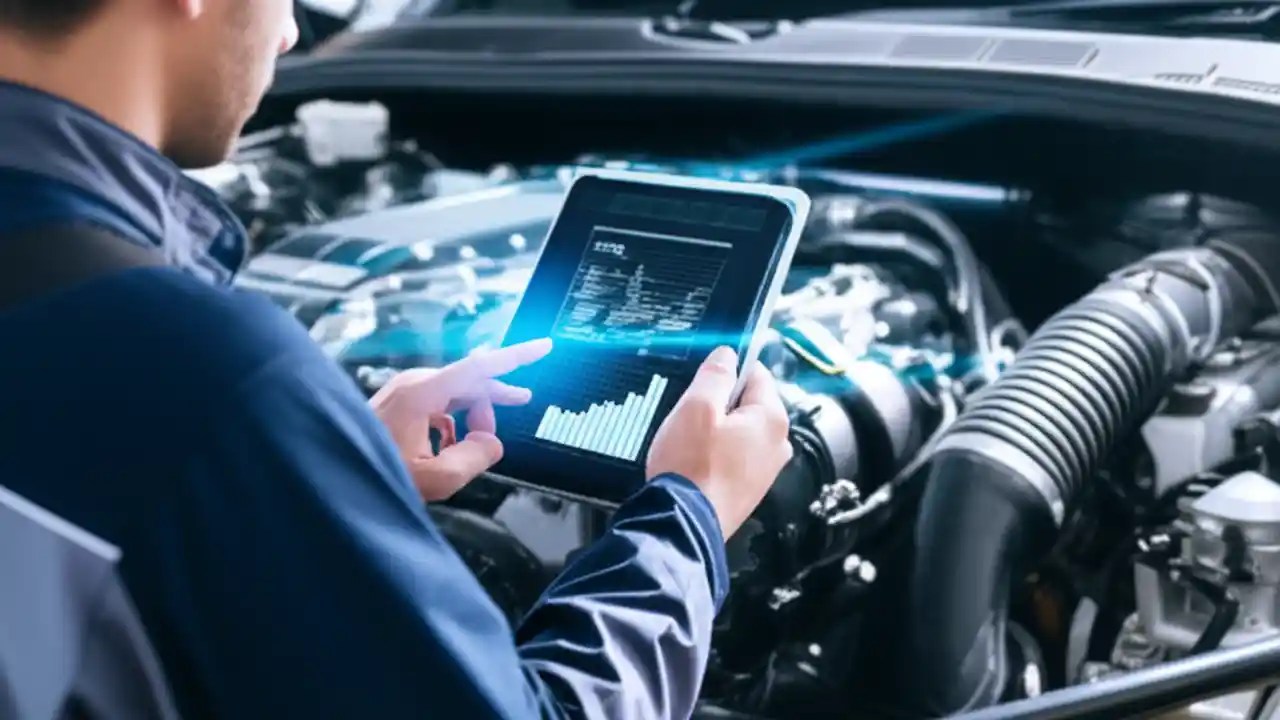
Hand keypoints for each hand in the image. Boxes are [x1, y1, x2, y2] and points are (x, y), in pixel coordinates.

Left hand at [371, 338, 552, 501]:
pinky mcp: (398, 405)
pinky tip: (446, 449)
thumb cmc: (377, 475)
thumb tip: (491, 442)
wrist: (331, 476)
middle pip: (471, 382)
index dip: (516, 357)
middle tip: (509, 417)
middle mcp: (413, 384)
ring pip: (455, 395)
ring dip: (470, 420)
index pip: (479, 367)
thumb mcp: (434, 478)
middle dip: (492, 405)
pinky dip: (451, 425)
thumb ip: (474, 458)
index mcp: (422, 393)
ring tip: (466, 450)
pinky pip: (438, 405)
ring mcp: (403, 392)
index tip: (544, 346)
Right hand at [646, 346, 791, 537]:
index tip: (705, 380)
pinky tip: (695, 463)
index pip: (756, 374)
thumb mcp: (697, 407)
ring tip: (690, 443)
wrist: (683, 524)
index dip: (727, 372)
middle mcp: (778, 444)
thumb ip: (716, 375)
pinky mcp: (749, 489)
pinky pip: (734, 457)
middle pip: (748, 404)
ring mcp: (766, 470)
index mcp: (772, 419)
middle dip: (719, 404)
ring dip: (716, 431)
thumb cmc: (691, 467)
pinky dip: (716, 455)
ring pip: (740, 432)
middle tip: (692, 416)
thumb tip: (728, 354)